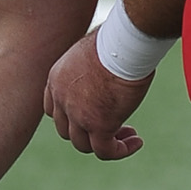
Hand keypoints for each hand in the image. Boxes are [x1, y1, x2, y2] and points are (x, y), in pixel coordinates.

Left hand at [43, 29, 151, 160]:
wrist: (123, 44)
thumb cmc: (116, 38)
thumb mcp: (96, 50)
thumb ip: (94, 65)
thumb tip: (111, 63)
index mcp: (57, 79)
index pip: (53, 110)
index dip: (71, 118)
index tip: (93, 113)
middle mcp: (62, 99)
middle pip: (67, 130)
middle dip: (89, 131)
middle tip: (115, 124)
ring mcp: (77, 114)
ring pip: (84, 145)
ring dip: (106, 142)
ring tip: (129, 134)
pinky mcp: (98, 125)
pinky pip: (106, 151)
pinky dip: (120, 150)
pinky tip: (137, 142)